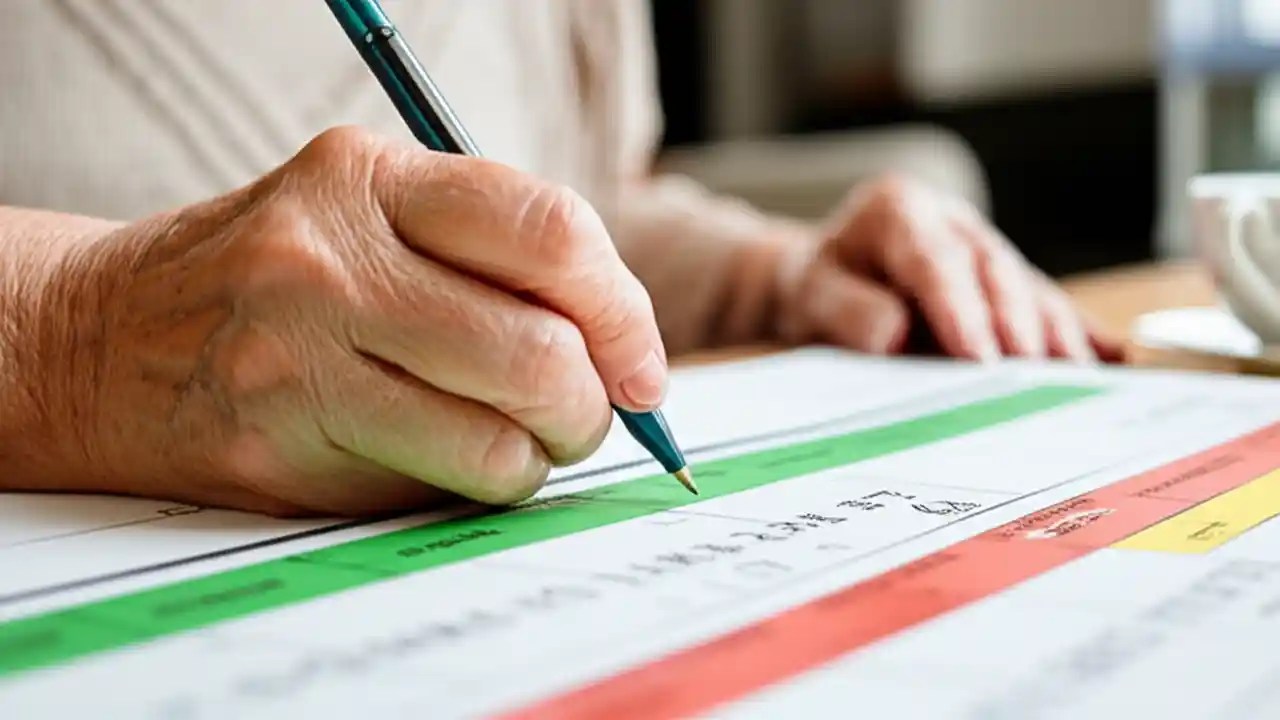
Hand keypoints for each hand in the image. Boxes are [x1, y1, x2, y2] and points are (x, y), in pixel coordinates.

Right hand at [19, 128, 665, 515]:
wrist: (98, 339)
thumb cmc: (268, 274)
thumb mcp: (365, 210)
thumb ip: (488, 253)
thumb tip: (625, 349)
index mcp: (370, 179)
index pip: (548, 232)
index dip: (623, 308)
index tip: (639, 364)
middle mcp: (331, 264)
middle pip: (538, 349)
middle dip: (594, 402)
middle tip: (586, 410)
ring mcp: (300, 363)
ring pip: (501, 438)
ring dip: (542, 452)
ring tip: (517, 436)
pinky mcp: (285, 454)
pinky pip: (445, 487)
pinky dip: (482, 484)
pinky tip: (449, 458)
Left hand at [775, 176, 1121, 360]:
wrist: (822, 277)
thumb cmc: (817, 284)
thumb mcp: (811, 291)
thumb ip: (848, 308)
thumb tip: (894, 334)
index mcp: (900, 211)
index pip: (935, 262)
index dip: (962, 309)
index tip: (979, 356)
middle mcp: (953, 223)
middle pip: (994, 272)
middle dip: (1016, 324)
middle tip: (1033, 375)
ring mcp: (985, 249)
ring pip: (1027, 288)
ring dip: (1055, 334)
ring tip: (1077, 381)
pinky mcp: (1005, 280)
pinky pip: (1044, 304)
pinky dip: (1076, 332)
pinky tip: (1111, 359)